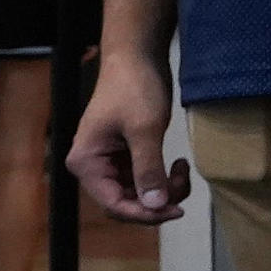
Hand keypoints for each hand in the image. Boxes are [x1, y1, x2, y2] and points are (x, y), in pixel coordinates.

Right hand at [69, 51, 191, 221]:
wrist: (137, 57)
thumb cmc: (135, 88)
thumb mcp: (145, 130)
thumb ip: (148, 169)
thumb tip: (155, 206)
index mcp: (86, 162)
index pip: (114, 204)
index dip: (145, 213)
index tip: (175, 210)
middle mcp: (93, 166)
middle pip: (125, 202)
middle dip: (157, 200)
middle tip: (183, 184)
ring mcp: (110, 161)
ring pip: (138, 193)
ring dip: (164, 190)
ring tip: (183, 169)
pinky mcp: (126, 154)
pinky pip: (144, 178)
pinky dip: (163, 177)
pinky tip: (179, 164)